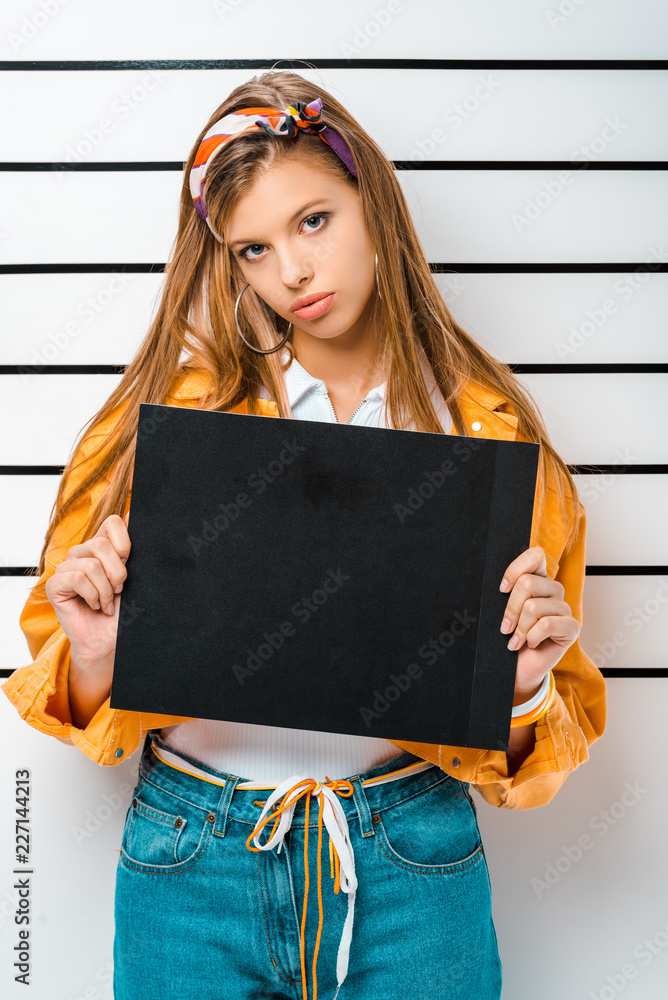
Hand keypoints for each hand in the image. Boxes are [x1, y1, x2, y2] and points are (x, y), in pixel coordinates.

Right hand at [45, 511, 130, 664]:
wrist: (111, 640)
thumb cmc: (124, 610)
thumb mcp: (135, 577)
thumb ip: (131, 549)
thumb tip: (132, 513)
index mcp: (102, 546)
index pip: (113, 522)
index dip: (125, 543)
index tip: (129, 565)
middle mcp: (82, 553)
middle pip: (102, 544)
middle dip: (118, 573)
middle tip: (118, 592)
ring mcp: (67, 568)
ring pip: (91, 565)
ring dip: (106, 590)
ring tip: (107, 603)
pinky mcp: (55, 585)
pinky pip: (77, 579)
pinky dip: (92, 595)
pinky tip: (94, 606)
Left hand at [499, 545, 579, 703]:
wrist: (517, 669)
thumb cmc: (507, 637)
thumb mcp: (501, 612)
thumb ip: (505, 593)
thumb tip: (499, 585)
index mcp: (538, 579)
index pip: (535, 556)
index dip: (515, 569)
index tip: (502, 590)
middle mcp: (553, 591)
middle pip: (528, 583)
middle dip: (510, 609)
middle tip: (505, 627)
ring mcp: (564, 609)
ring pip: (533, 606)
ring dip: (520, 628)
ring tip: (517, 640)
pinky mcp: (571, 627)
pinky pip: (546, 625)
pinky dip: (533, 637)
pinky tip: (531, 644)